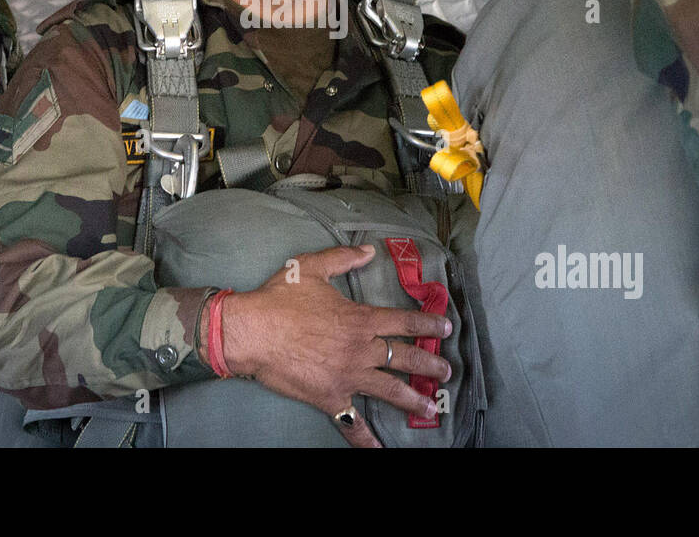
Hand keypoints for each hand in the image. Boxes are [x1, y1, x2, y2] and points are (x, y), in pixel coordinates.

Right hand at [214, 243, 451, 447]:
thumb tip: (368, 250)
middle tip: (446, 371)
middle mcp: (361, 350)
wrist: (252, 332)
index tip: (445, 328)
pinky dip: (366, 439)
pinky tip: (379, 449)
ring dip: (414, 399)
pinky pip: (352, 422)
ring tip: (432, 408)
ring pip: (390, 390)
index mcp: (360, 319)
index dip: (428, 324)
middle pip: (405, 358)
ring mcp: (348, 376)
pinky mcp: (330, 397)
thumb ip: (344, 258)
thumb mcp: (313, 267)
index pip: (404, 322)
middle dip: (430, 365)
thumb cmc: (280, 299)